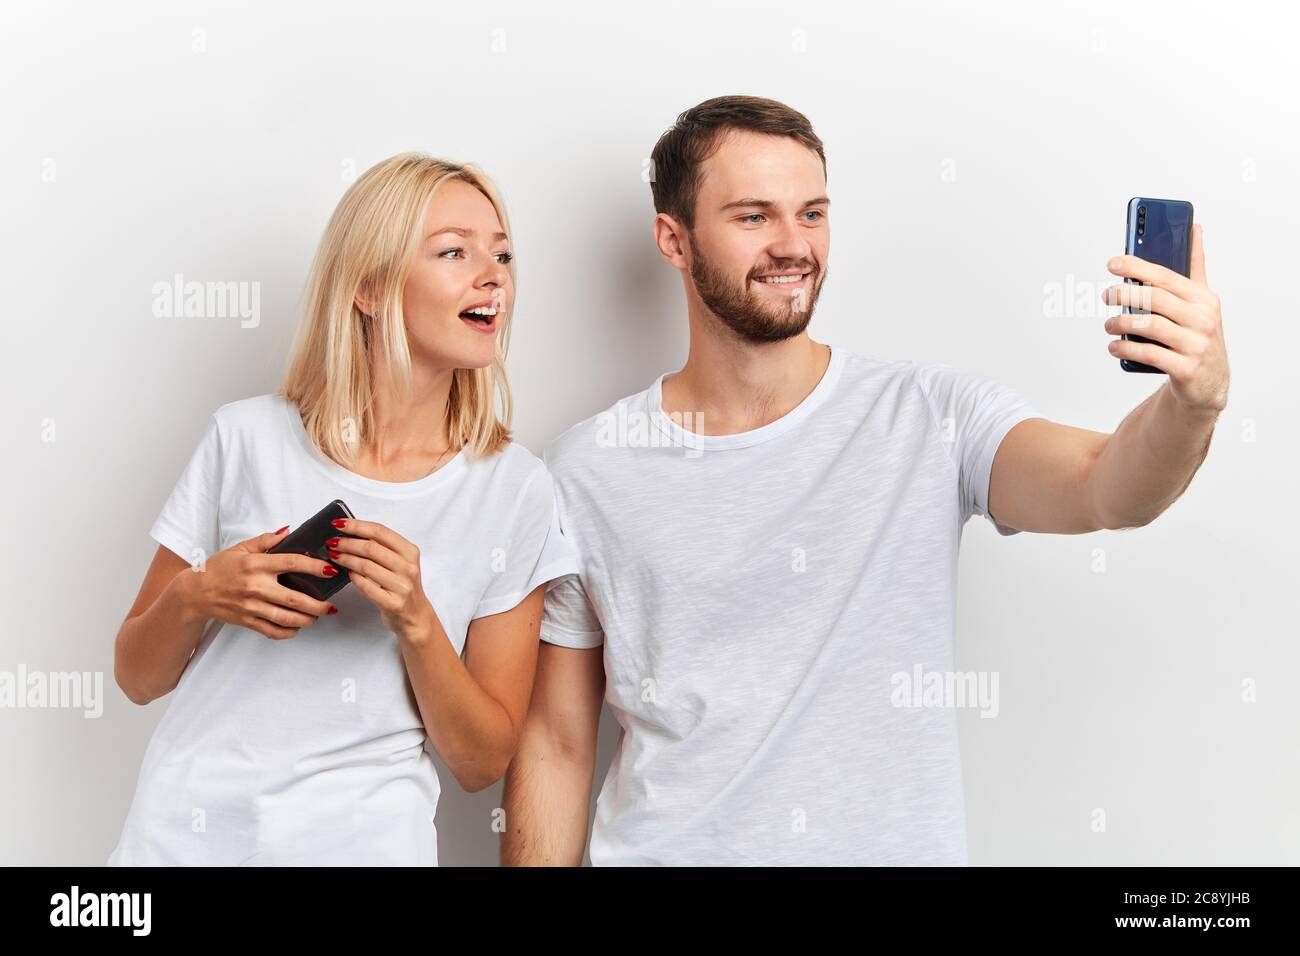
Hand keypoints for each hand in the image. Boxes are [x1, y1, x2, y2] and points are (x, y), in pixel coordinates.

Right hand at [176, 528, 338, 639]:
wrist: (193, 592)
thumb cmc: (218, 568)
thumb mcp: (241, 548)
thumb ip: (266, 540)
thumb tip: (289, 532)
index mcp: (256, 565)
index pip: (292, 563)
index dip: (315, 566)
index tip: (331, 570)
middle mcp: (255, 586)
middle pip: (294, 598)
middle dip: (318, 604)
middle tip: (331, 605)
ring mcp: (251, 606)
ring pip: (286, 618)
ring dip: (307, 619)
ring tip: (318, 616)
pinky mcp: (247, 621)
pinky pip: (272, 630)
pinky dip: (288, 632)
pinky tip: (297, 627)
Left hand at [323, 518, 432, 641]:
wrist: (415, 616)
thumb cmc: (402, 586)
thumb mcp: (400, 563)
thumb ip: (382, 548)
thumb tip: (352, 532)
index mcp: (410, 552)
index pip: (381, 532)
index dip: (357, 526)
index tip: (339, 524)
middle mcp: (408, 568)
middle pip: (371, 548)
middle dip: (347, 542)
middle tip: (332, 542)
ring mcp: (402, 586)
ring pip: (366, 566)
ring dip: (346, 559)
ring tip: (334, 555)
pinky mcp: (393, 603)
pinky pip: (366, 587)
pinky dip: (353, 578)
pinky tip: (346, 573)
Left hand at [1101, 223, 1229, 413]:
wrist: (1210, 382)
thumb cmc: (1198, 334)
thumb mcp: (1202, 301)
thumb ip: (1195, 267)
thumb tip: (1195, 228)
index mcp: (1203, 298)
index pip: (1166, 277)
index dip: (1137, 267)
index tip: (1113, 263)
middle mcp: (1203, 319)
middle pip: (1155, 299)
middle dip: (1125, 294)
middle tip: (1106, 295)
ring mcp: (1196, 345)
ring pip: (1150, 326)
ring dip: (1121, 323)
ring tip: (1108, 325)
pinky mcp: (1186, 369)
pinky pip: (1150, 354)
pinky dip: (1126, 349)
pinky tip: (1113, 346)